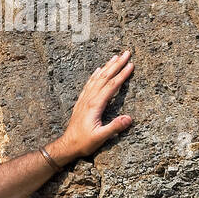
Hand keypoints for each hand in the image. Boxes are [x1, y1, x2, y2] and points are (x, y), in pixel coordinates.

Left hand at [47, 49, 134, 163]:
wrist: (67, 144)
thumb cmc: (83, 142)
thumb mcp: (100, 137)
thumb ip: (114, 127)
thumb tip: (129, 118)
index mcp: (95, 105)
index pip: (112, 85)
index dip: (122, 74)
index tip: (131, 65)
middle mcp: (89, 98)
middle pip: (105, 77)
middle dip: (117, 64)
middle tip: (126, 53)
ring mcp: (85, 99)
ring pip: (97, 78)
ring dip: (107, 66)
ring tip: (115, 56)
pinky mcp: (82, 102)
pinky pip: (89, 83)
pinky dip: (95, 74)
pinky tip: (98, 70)